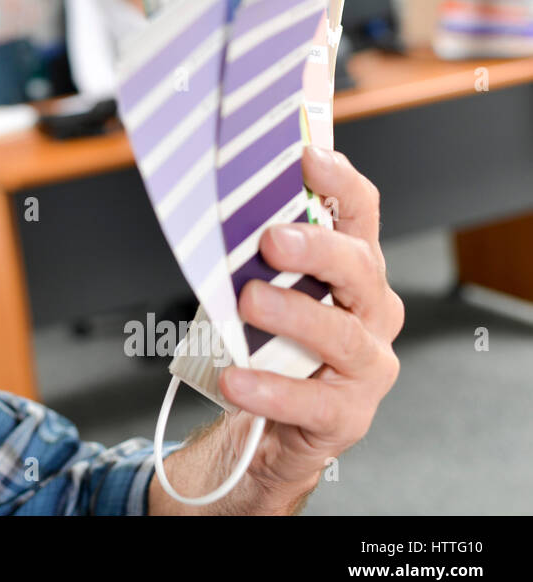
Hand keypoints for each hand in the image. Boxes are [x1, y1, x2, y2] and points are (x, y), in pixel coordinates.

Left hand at [217, 145, 403, 511]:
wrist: (273, 425)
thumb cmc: (270, 343)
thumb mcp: (262, 288)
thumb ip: (251, 254)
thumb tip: (210, 206)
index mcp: (353, 269)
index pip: (359, 213)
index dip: (339, 182)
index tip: (307, 157)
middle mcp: (371, 310)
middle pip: (356, 268)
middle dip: (316, 248)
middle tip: (272, 240)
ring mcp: (366, 364)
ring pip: (340, 333)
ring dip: (293, 313)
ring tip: (250, 302)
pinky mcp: (347, 413)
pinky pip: (312, 400)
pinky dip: (270, 388)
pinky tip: (236, 380)